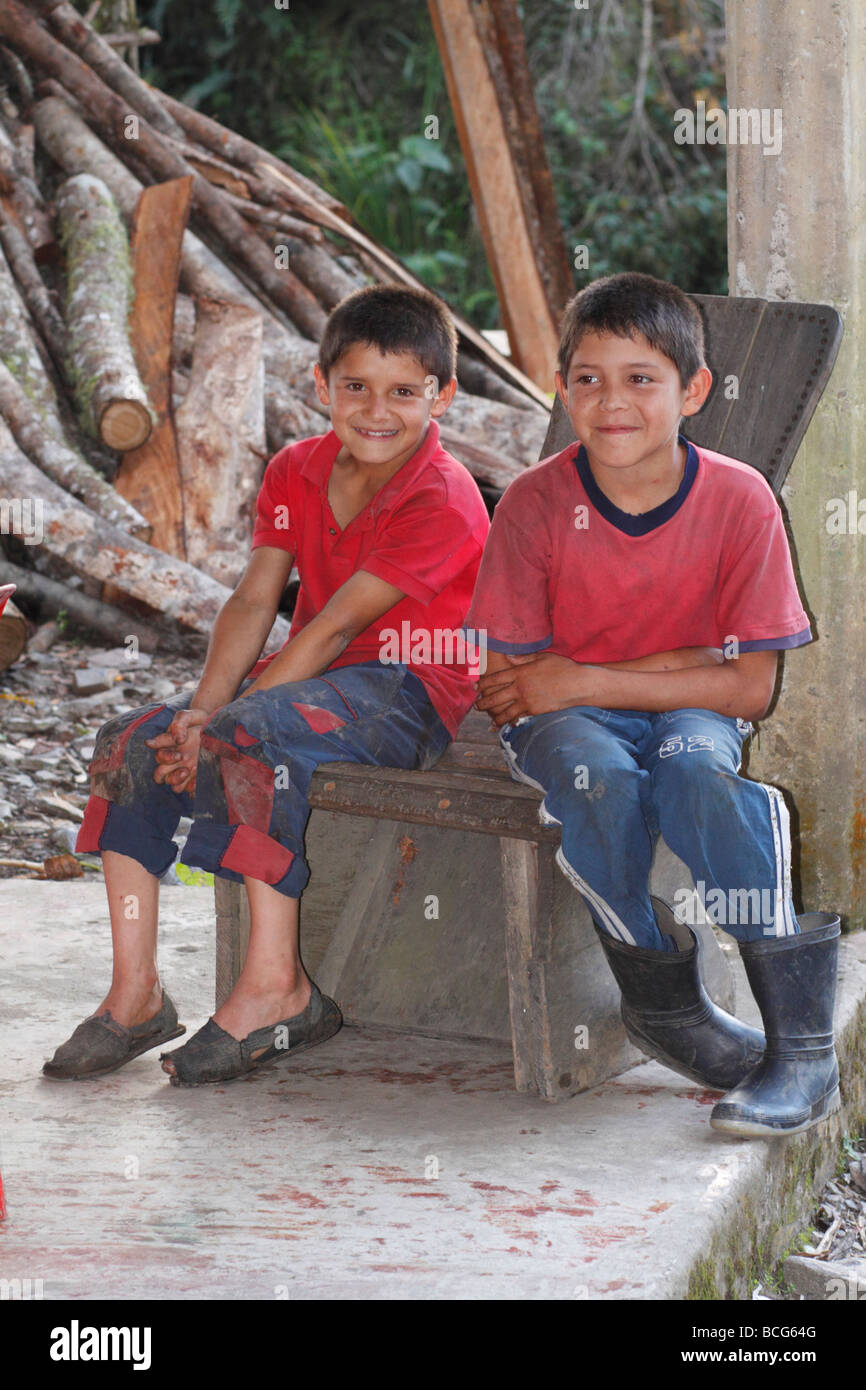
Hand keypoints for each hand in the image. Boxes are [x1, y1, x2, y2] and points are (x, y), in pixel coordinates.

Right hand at [146, 707, 211, 794]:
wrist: (216, 726)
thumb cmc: (198, 720)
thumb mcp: (188, 716)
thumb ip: (179, 724)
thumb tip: (177, 739)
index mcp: (168, 747)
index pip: (159, 757)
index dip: (166, 758)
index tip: (179, 754)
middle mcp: (174, 761)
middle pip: (161, 776)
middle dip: (171, 776)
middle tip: (185, 769)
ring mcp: (185, 769)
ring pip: (174, 786)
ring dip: (180, 783)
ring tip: (192, 772)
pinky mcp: (196, 776)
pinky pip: (190, 790)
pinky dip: (193, 788)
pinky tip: (200, 780)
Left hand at [476, 653, 598, 726]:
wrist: (578, 684)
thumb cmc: (563, 668)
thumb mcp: (542, 657)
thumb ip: (524, 658)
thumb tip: (509, 657)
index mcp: (520, 672)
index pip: (494, 679)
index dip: (482, 684)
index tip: (475, 687)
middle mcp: (520, 688)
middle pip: (494, 697)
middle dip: (483, 702)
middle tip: (477, 705)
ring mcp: (527, 701)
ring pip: (504, 711)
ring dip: (494, 716)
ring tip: (488, 718)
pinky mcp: (535, 712)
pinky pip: (518, 718)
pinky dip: (509, 722)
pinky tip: (505, 725)